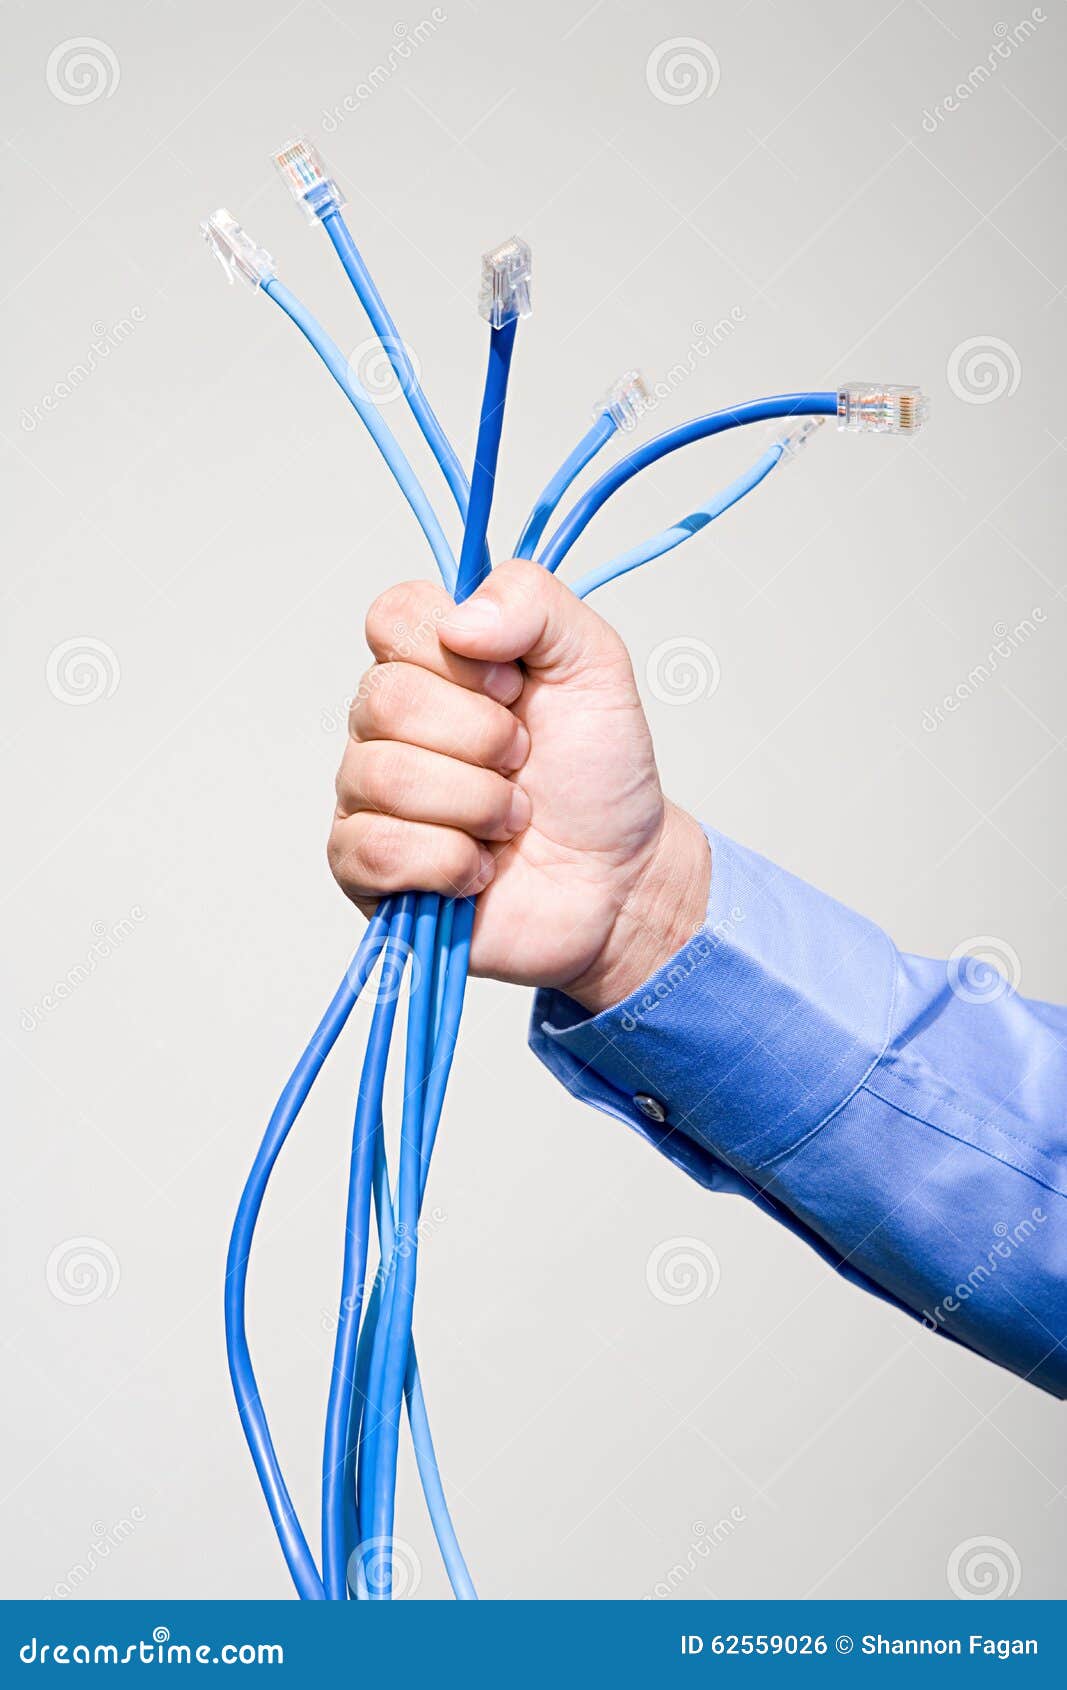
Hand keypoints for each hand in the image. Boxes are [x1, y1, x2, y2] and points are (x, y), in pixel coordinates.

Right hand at [328, 559, 709, 1013]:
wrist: (618, 878)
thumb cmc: (597, 776)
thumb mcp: (595, 663)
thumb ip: (535, 603)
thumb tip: (459, 619)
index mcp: (432, 662)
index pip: (393, 617)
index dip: (459, 655)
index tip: (514, 687)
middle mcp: (387, 722)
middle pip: (387, 699)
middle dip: (483, 738)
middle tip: (523, 761)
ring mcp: (369, 795)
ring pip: (385, 775)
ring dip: (477, 803)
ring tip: (512, 820)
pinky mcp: (364, 868)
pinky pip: (377, 848)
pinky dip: (450, 861)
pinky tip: (480, 866)